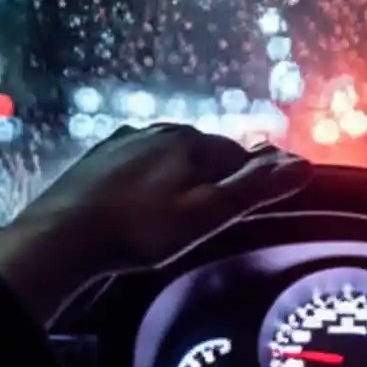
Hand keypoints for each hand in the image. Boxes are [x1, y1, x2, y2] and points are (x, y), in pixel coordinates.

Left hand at [0, 124, 311, 322]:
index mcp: (194, 141)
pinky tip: (140, 207)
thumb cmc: (140, 231)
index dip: (250, 185)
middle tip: (210, 222)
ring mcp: (128, 141)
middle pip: (207, 155)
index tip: (248, 212)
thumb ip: (255, 188)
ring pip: (172, 158)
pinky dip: (148, 183)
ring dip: (180, 181)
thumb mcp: (208, 214)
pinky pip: (139, 165)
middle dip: (214, 182)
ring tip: (175, 218)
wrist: (62, 236)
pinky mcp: (101, 157)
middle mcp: (162, 131)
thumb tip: (303, 163)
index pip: (242, 157)